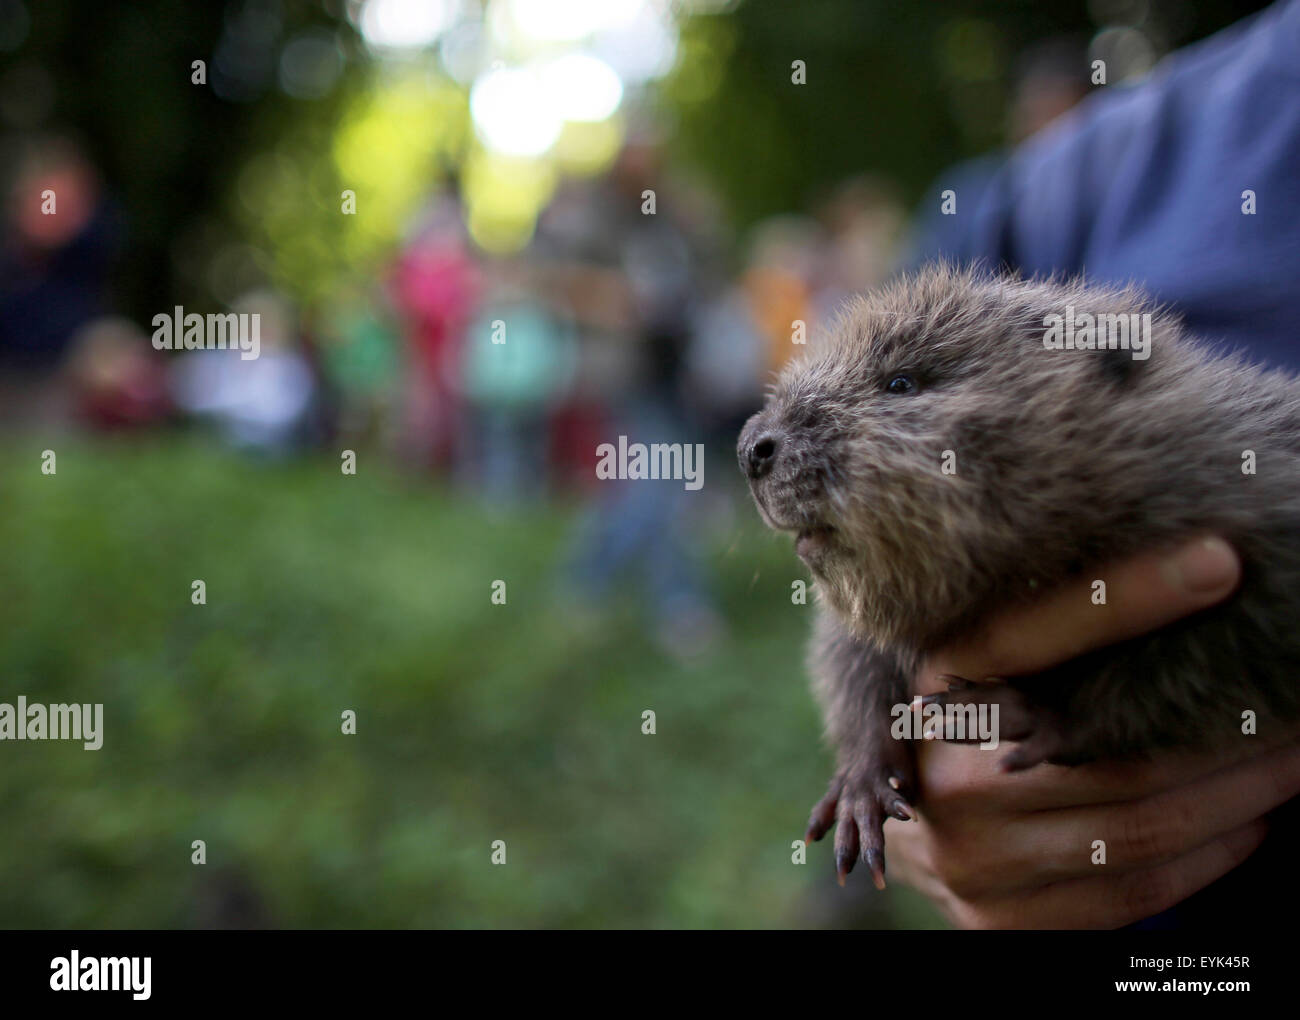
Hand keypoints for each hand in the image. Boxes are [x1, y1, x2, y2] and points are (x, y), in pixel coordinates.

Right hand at [885, 536, 1299, 927]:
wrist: (910, 830)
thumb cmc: (971, 729)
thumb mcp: (981, 667)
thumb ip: (1041, 634)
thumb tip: (1164, 567)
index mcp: (934, 690)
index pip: (1024, 636)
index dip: (1118, 600)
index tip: (1216, 563)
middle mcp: (946, 775)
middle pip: (1108, 753)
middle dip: (1223, 732)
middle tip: (1288, 703)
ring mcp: (974, 856)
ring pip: (1138, 830)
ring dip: (1237, 798)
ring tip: (1287, 763)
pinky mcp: (1004, 917)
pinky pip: (1135, 892)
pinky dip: (1209, 856)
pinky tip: (1245, 824)